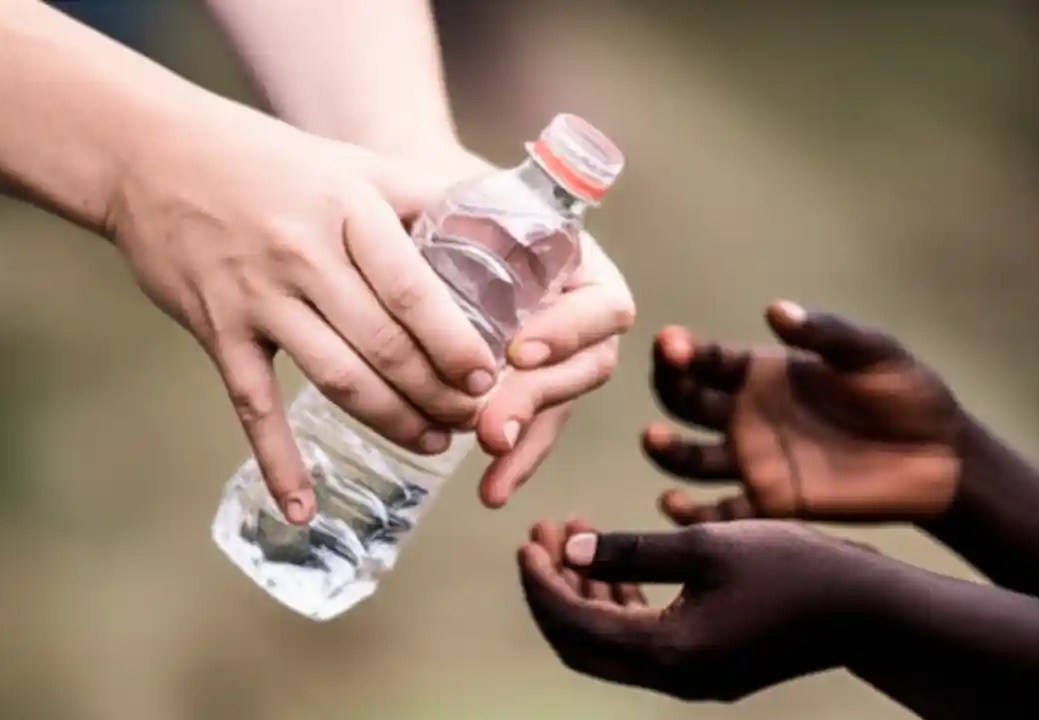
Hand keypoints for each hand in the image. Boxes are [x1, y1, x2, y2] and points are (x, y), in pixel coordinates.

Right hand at [109, 105, 496, 523]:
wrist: (155, 157)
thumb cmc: (267, 160)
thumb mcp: (351, 162)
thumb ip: (420, 194)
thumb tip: (496, 222)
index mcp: (347, 210)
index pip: (413, 289)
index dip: (455, 342)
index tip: (488, 377)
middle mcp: (304, 256)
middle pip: (383, 344)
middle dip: (437, 393)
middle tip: (474, 419)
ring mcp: (257, 298)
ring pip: (336, 378)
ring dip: (390, 421)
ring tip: (432, 443)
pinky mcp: (218, 331)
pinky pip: (254, 408)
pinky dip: (278, 462)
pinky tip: (302, 509)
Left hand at [389, 146, 635, 507]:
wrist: (436, 216)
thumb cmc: (456, 199)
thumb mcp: (472, 197)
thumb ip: (481, 212)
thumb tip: (453, 208)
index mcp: (585, 264)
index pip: (603, 305)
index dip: (567, 331)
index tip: (519, 350)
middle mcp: (582, 313)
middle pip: (585, 366)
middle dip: (536, 398)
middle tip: (488, 425)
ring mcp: (561, 356)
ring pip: (560, 403)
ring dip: (527, 438)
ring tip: (489, 464)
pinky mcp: (533, 388)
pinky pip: (534, 429)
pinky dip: (514, 459)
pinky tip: (489, 490)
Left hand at [518, 519, 882, 700]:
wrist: (865, 610)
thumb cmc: (793, 568)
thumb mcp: (707, 545)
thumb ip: (633, 551)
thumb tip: (569, 549)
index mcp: (668, 650)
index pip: (575, 624)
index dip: (541, 583)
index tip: (526, 540)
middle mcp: (672, 675)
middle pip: (581, 642)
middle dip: (553, 588)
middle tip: (541, 534)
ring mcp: (689, 675)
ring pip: (609, 641)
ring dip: (583, 591)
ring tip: (571, 532)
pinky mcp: (705, 664)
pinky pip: (640, 639)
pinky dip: (617, 602)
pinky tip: (611, 561)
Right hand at [645, 301, 963, 523]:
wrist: (943, 460)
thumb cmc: (910, 396)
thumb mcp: (874, 354)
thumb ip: (826, 334)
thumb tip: (776, 310)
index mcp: (764, 374)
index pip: (708, 360)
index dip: (684, 352)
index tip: (672, 343)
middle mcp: (747, 415)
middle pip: (686, 402)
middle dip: (670, 387)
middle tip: (670, 379)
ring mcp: (754, 462)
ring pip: (690, 458)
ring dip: (666, 449)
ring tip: (655, 439)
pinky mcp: (770, 506)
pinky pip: (720, 512)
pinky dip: (690, 513)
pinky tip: (673, 504)